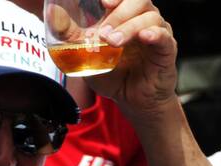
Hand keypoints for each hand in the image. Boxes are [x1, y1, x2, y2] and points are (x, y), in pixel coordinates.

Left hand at [80, 0, 178, 116]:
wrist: (132, 101)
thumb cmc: (114, 75)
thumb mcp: (87, 56)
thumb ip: (71, 37)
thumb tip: (54, 15)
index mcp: (126, 15)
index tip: (103, 2)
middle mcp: (144, 19)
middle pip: (138, 0)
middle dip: (119, 14)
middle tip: (102, 34)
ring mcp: (158, 33)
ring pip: (150, 17)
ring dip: (129, 28)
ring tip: (113, 43)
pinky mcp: (167, 50)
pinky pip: (164, 37)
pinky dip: (154, 34)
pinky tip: (145, 37)